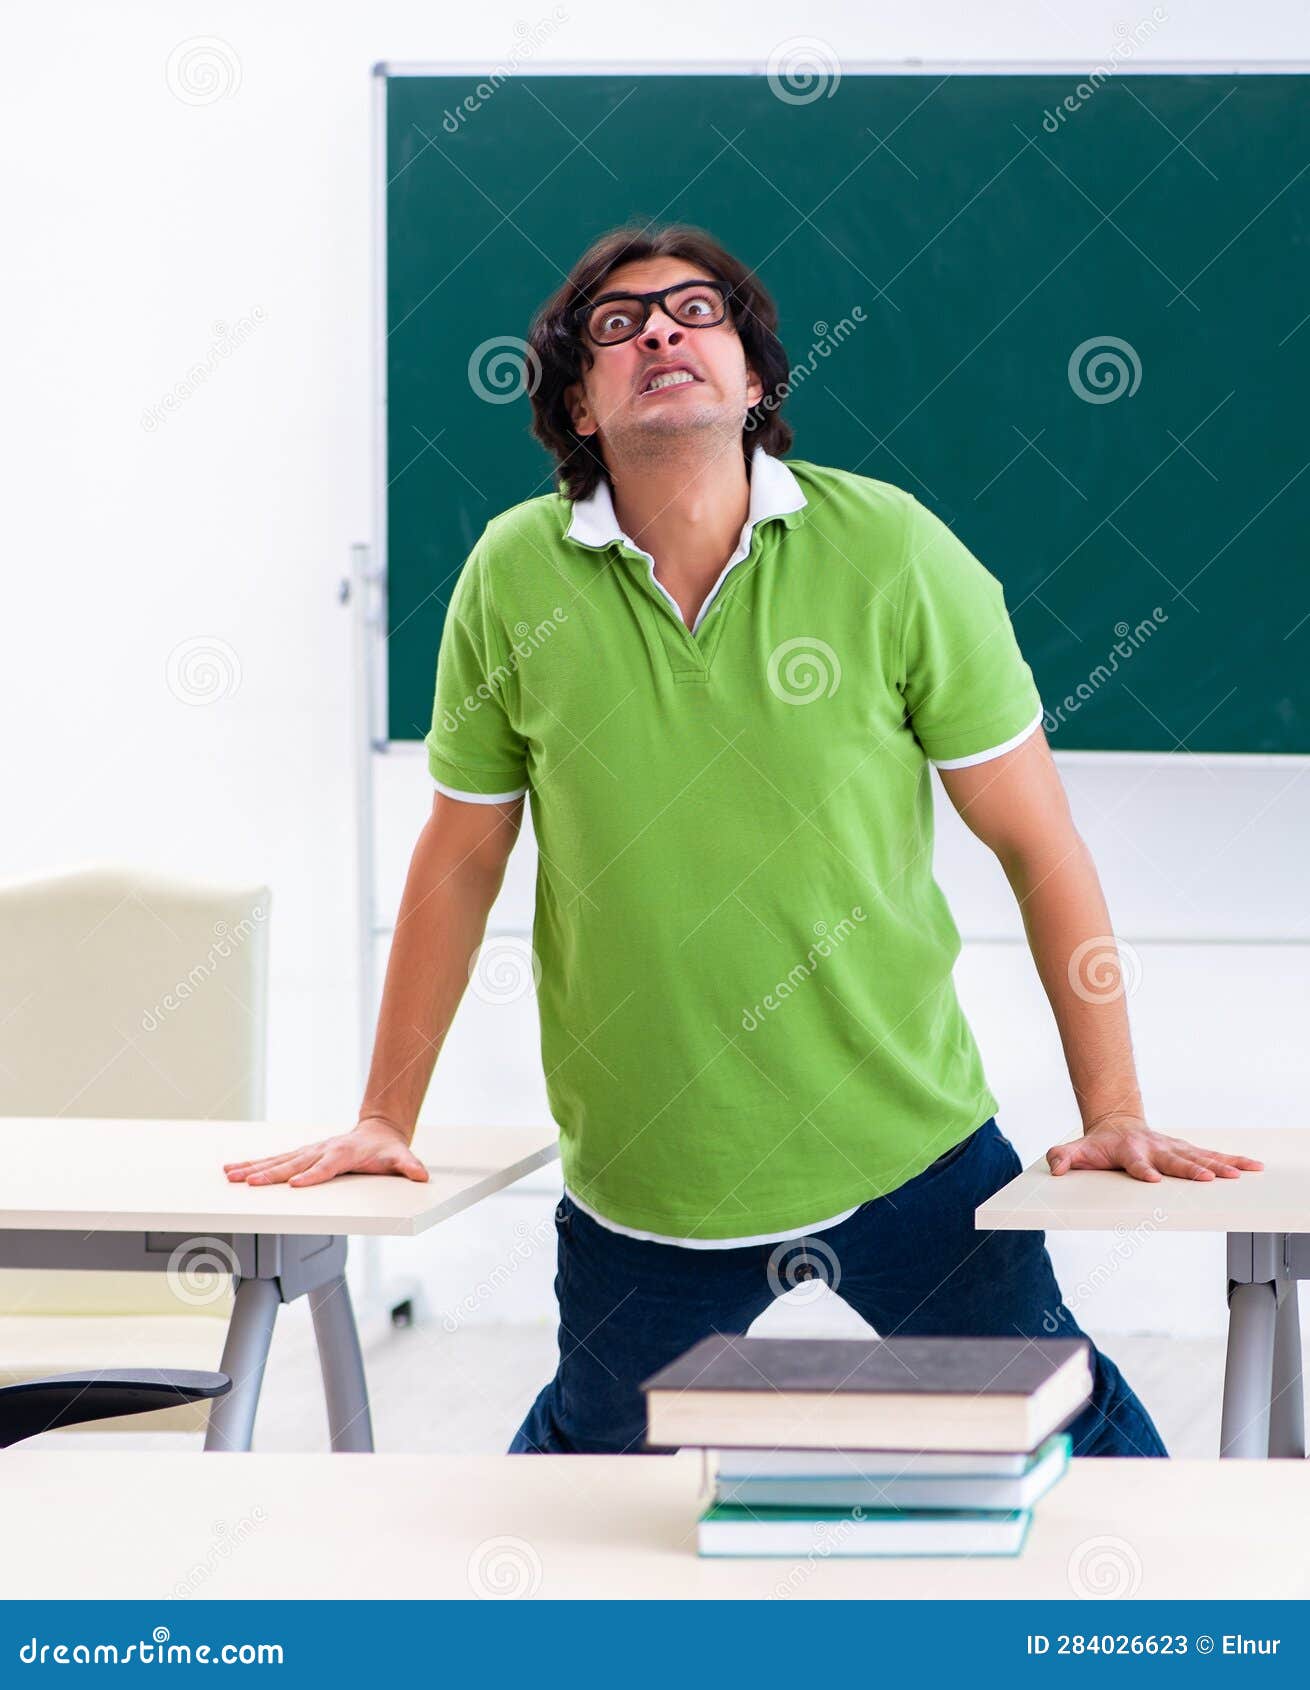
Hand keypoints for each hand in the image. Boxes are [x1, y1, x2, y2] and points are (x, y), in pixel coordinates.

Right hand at [223, 1116, 429, 1186]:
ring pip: (278, 1160)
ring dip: (254, 1168)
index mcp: (344, 1153)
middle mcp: (322, 1151)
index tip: (296, 1184)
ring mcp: (310, 1152)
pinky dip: (254, 1164)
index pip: (326, 1167)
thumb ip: (409, 1166)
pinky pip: (275, 1160)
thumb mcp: (401, 1157)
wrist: (379, 1132)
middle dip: (270, 1174)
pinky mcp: (302, 1155)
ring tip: (230, 1175)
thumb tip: (420, 1174)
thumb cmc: (387, 1149)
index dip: (313, 1175)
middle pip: (294, 1164)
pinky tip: (234, 1170)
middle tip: (249, 1183)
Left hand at [1046, 1114, 1264, 1182]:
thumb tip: (1055, 1168)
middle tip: (1208, 1178)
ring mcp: (1172, 1148)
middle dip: (1191, 1169)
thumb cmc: (1099, 1144)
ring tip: (1240, 1174)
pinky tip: (1251, 1166)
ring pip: (1199, 1156)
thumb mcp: (1077, 1150)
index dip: (1143, 1171)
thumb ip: (1063, 1158)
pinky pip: (1212, 1155)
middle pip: (1174, 1161)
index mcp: (1129, 1152)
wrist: (1116, 1123)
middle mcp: (1155, 1149)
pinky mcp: (1186, 1150)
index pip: (1136, 1163)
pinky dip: (1232, 1160)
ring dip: (1220, 1165)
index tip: (1153, 1179)